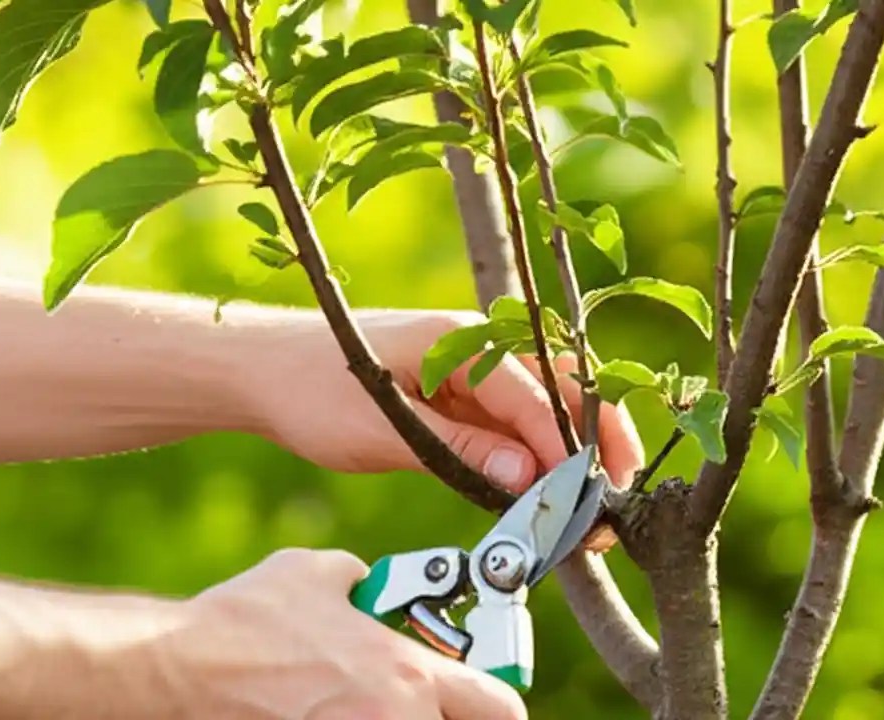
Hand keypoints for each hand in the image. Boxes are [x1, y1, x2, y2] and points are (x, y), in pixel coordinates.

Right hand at [164, 548, 526, 719]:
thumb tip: (375, 590)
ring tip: (368, 703)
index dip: (500, 704)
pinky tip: (329, 709)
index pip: (501, 708)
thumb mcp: (322, 573)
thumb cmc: (249, 618)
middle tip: (430, 701)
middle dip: (450, 718)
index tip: (488, 697)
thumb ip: (368, 584)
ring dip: (406, 719)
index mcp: (409, 675)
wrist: (182, 667)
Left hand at [246, 309, 643, 492]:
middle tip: (623, 490)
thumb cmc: (310, 389)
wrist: (260, 368)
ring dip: (577, 445)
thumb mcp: (382, 430)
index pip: (532, 396)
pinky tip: (553, 489)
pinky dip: (540, 452)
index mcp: (459, 338)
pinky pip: (514, 419)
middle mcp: (476, 342)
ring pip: (547, 400)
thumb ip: (460, 451)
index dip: (565, 450)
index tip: (589, 495)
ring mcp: (472, 364)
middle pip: (563, 383)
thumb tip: (528, 480)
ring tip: (600, 498)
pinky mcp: (461, 389)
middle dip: (601, 434)